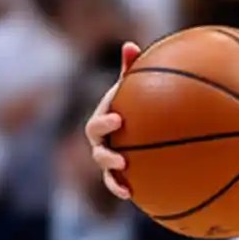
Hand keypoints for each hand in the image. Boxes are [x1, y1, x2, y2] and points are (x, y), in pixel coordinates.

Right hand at [84, 41, 141, 199]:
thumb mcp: (135, 86)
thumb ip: (132, 69)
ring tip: (125, 176)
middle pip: (97, 147)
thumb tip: (129, 44)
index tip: (120, 119)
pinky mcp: (119, 172)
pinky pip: (117, 183)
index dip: (105, 122)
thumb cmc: (138, 100)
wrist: (141, 125)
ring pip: (104, 168)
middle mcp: (102, 140)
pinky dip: (121, 188)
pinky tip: (133, 195)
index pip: (99, 122)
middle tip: (120, 155)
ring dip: (112, 175)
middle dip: (105, 151)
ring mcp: (109, 157)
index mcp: (105, 119)